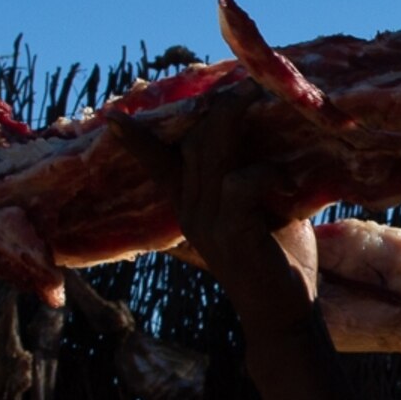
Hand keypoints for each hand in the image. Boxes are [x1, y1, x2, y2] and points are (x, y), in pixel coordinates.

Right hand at [109, 87, 320, 338]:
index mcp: (191, 207)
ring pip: (211, 155)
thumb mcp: (260, 212)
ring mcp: (209, 222)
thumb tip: (264, 135)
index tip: (113, 117)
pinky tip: (287, 183)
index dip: (138, 141)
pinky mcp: (234, 232)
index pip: (158, 166)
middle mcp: (192, 212)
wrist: (284, 314)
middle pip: (192, 145)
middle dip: (216, 110)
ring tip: (259, 101)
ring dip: (235, 123)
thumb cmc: (276, 258)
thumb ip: (249, 179)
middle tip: (243, 85)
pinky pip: (242, 182)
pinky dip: (267, 172)